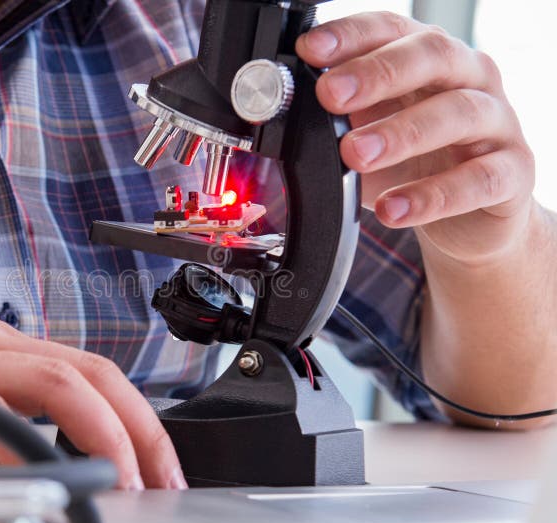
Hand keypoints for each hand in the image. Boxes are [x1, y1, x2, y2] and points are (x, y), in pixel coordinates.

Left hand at [296, 12, 537, 264]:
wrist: (470, 218)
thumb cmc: (416, 164)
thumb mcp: (368, 134)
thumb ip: (335, 119)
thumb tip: (282, 111)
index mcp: (429, 60)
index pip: (392, 31)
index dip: (351, 36)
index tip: (310, 50)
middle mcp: (469, 79)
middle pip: (432, 57)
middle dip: (376, 74)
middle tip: (330, 95)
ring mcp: (497, 123)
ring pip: (458, 114)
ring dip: (402, 133)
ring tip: (355, 156)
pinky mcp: (512, 173)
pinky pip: (479, 180)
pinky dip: (433, 196)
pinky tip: (392, 208)